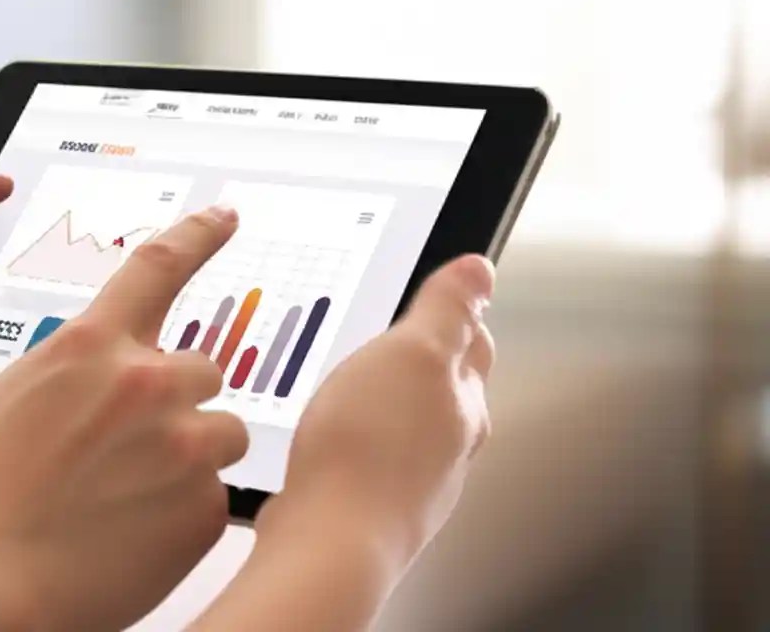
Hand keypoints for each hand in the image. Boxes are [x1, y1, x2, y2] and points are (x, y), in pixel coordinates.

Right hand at [0, 206, 249, 629]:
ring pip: (219, 433)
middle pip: (203, 369)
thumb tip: (84, 373)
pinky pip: (214, 495)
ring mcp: (184, 445)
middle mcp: (148, 383)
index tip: (225, 215)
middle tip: (135, 444)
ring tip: (132, 493)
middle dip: (177, 399)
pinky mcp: (206, 506)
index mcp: (92, 345)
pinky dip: (182, 510)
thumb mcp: (3, 401)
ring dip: (189, 453)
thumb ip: (60, 372)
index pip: (158, 265)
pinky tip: (134, 531)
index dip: (198, 233)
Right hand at [261, 254, 494, 566]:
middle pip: (443, 388)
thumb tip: (481, 271)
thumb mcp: (413, 353)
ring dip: (388, 402)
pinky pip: (373, 455)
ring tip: (357, 382)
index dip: (454, 312)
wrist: (330, 540)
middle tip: (389, 333)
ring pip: (409, 425)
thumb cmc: (371, 451)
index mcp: (464, 401)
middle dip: (421, 360)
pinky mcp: (370, 500)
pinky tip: (335, 435)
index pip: (473, 342)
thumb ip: (448, 310)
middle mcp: (448, 444)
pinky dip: (360, 438)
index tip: (435, 292)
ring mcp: (411, 477)